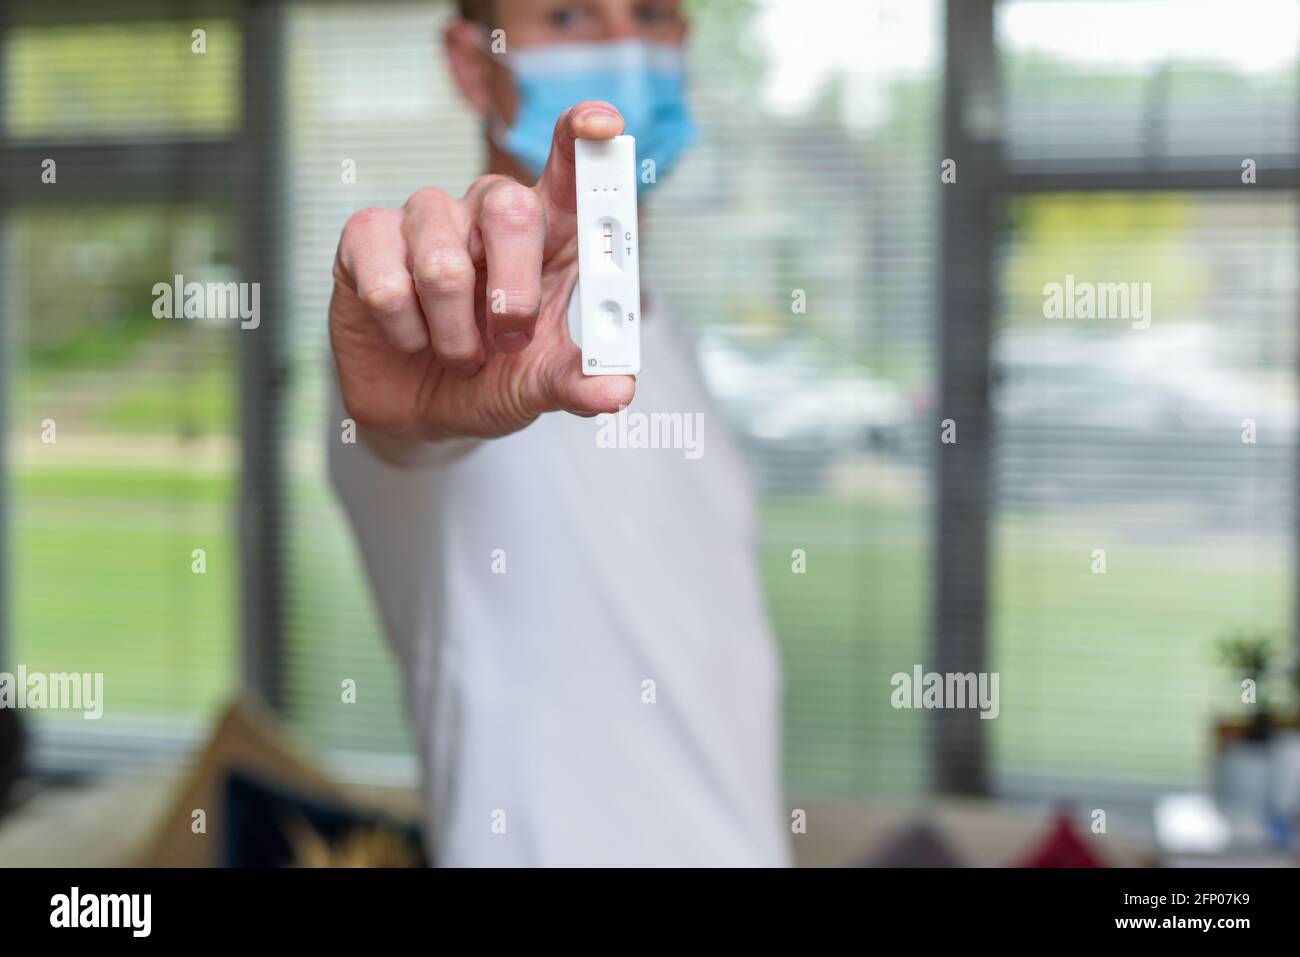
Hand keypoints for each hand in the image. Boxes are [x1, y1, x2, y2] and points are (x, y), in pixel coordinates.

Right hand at [329, 101, 635, 448]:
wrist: (421, 412)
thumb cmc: (491, 379)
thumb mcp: (541, 385)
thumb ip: (579, 382)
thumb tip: (618, 391)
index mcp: (546, 233)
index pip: (568, 168)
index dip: (582, 137)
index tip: (604, 125)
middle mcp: (487, 211)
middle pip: (510, 208)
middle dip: (514, 293)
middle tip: (508, 342)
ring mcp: (426, 217)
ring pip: (444, 266)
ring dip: (455, 335)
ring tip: (459, 354)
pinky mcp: (367, 235)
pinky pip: (387, 285)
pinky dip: (406, 333)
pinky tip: (409, 338)